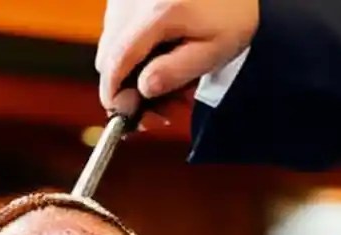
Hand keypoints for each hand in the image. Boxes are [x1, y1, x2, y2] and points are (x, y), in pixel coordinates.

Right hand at [96, 0, 258, 115]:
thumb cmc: (231, 9)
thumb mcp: (215, 49)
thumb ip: (177, 71)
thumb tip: (144, 90)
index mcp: (156, 15)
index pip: (115, 63)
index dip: (115, 96)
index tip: (127, 117)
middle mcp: (132, 3)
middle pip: (108, 59)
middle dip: (130, 89)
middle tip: (164, 107)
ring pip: (112, 48)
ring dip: (134, 71)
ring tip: (172, 80)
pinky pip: (119, 32)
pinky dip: (135, 51)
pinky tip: (163, 56)